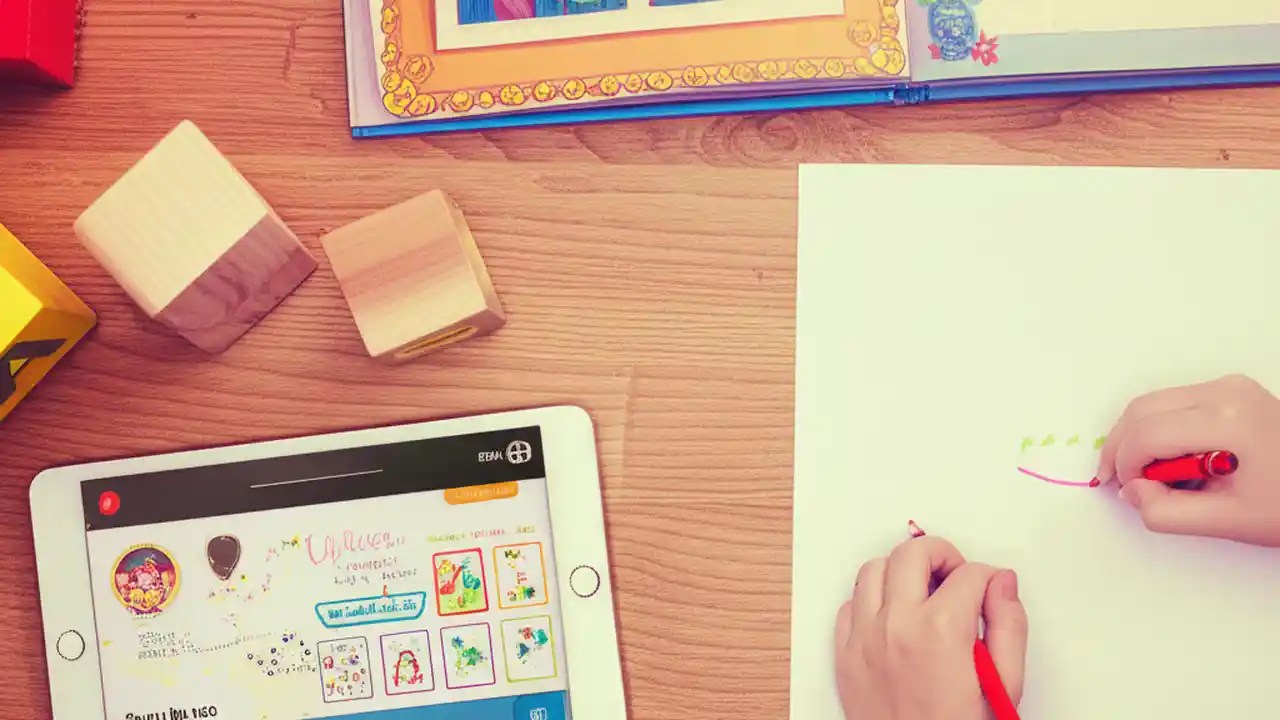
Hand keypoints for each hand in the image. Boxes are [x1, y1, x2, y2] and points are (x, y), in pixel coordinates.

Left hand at [835, 536, 1027, 719]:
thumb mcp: (1004, 685)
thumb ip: (1008, 625)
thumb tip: (1001, 584)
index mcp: (940, 631)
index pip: (969, 573)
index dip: (987, 577)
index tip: (991, 590)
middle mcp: (896, 626)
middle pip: (912, 553)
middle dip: (941, 555)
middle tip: (956, 576)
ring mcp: (864, 639)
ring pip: (873, 569)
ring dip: (900, 571)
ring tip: (923, 590)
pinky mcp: (845, 656)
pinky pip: (849, 605)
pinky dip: (870, 601)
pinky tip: (892, 616)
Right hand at [1097, 374, 1279, 545]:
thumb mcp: (1229, 521)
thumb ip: (1168, 512)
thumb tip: (1133, 492)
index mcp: (1227, 421)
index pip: (1147, 436)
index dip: (1126, 467)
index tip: (1129, 492)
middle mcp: (1225, 392)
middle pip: (1141, 411)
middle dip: (1120, 448)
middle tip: (1119, 481)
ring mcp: (1229, 386)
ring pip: (1152, 403)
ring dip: (1137, 437)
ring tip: (1148, 474)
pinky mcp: (1230, 389)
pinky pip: (1173, 401)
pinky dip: (1158, 428)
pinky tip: (1170, 458)